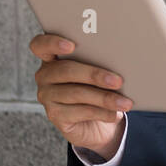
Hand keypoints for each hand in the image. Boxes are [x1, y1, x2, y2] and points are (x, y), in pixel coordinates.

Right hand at [30, 33, 130, 158]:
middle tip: (118, 81)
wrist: (98, 122)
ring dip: (104, 98)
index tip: (72, 45)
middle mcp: (45, 75)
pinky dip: (101, 112)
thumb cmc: (100, 87)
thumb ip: (102, 60)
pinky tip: (114, 114)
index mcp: (53, 57)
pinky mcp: (54, 115)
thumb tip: (124, 59)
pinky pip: (80, 112)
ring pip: (76, 93)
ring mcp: (47, 96)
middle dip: (95, 75)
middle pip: (66, 70)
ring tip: (125, 102)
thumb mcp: (100, 71)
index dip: (52, 43)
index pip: (40, 45)